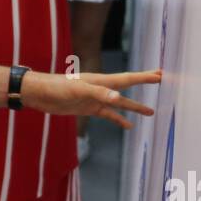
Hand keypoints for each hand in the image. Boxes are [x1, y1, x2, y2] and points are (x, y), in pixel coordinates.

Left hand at [22, 69, 161, 129]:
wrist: (40, 94)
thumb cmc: (57, 88)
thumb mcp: (78, 91)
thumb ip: (99, 93)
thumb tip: (119, 98)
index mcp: (101, 81)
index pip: (128, 79)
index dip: (144, 77)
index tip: (161, 74)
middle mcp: (101, 88)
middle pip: (127, 86)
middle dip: (143, 84)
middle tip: (161, 80)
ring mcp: (95, 99)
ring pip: (120, 104)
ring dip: (135, 107)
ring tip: (152, 112)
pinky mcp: (88, 109)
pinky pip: (108, 115)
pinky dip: (119, 120)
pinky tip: (128, 126)